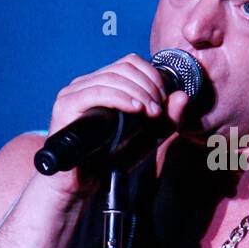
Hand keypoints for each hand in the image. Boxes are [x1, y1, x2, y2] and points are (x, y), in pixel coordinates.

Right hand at [42, 52, 191, 199]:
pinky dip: (120, 97)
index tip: (163, 100)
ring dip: (138, 92)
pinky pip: (96, 92)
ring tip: (150, 113)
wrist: (81, 185)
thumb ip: (166, 120)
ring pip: (112, 77)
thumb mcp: (146, 139)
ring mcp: (73, 92)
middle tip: (157, 110)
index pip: (130, 62)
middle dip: (148, 86)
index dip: (152, 75)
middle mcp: (86, 83)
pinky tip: (135, 109)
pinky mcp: (65, 105)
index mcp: (102, 84)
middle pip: (123, 67)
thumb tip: (182, 96)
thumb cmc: (108, 161)